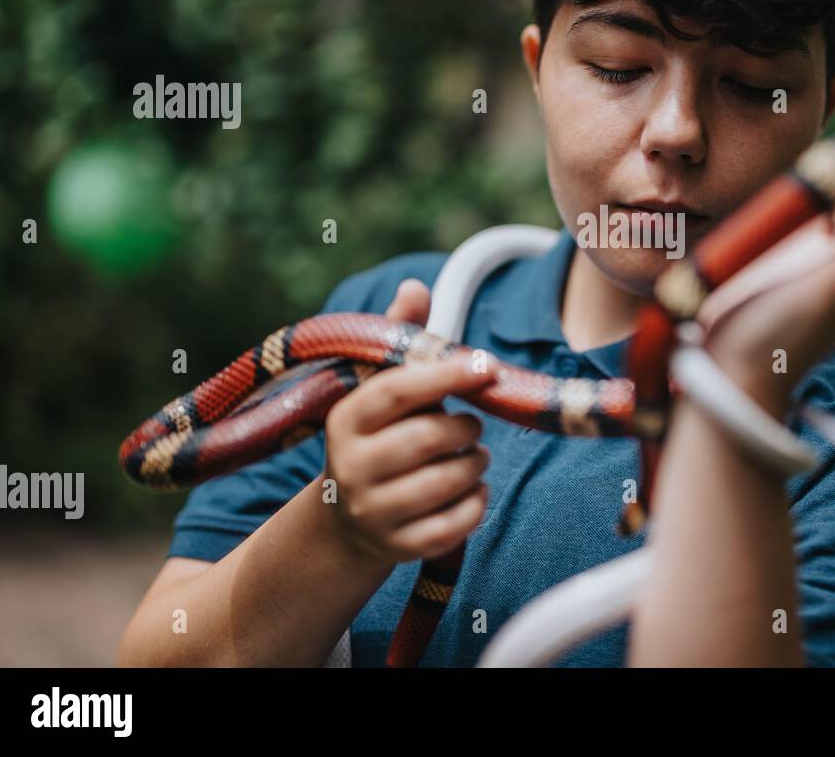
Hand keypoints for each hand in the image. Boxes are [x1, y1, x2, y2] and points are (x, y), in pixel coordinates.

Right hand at [321, 279, 496, 564]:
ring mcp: (373, 511)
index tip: (488, 365)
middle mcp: (351, 467)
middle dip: (467, 426)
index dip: (447, 374)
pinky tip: (469, 489)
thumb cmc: (381, 436)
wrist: (347, 520)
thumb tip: (415, 286)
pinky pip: (459, 522)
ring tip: (471, 455)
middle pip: (430, 437)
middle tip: (472, 425)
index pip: (398, 390)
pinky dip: (477, 502)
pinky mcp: (400, 547)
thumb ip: (402, 339)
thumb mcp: (381, 390)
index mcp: (346, 419)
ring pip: (450, 480)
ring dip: (476, 462)